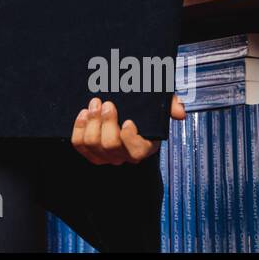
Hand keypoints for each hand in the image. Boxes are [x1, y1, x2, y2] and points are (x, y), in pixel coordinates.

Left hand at [71, 94, 185, 165]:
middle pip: (110, 145)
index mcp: (144, 146)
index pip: (136, 151)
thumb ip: (170, 105)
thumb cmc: (141, 108)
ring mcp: (104, 155)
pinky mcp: (88, 150)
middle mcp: (124, 155)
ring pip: (93, 144)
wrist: (119, 106)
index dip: (129, 138)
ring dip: (91, 122)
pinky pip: (79, 144)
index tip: (129, 120)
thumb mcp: (158, 104)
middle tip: (106, 103)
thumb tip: (180, 112)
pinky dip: (78, 127)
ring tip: (94, 104)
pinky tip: (83, 113)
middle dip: (106, 123)